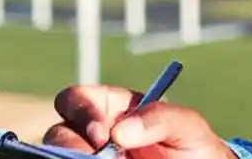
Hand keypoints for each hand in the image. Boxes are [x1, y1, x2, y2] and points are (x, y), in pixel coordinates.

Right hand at [42, 84, 236, 158]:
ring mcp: (90, 157)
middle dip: (73, 147)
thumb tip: (120, 131)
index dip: (82, 112)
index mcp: (109, 108)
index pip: (75, 99)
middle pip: (59, 135)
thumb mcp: (187, 126)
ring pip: (60, 156)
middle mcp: (91, 135)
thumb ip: (161, 117)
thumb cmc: (192, 146)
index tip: (102, 136)